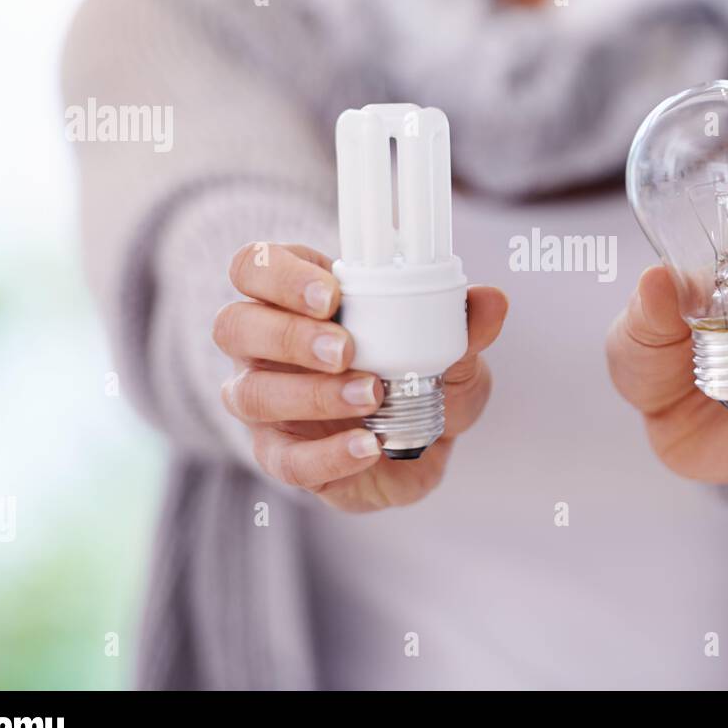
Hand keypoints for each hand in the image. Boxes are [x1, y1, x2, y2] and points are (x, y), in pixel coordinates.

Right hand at [213, 242, 507, 511]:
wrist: (421, 446)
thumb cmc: (421, 375)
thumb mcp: (453, 349)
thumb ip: (466, 326)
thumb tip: (491, 300)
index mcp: (296, 298)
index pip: (254, 268)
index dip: (279, 275)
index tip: (331, 293)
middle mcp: (265, 348)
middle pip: (235, 325)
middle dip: (288, 335)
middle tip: (345, 348)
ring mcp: (266, 402)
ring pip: (249, 393)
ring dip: (310, 394)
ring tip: (370, 395)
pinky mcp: (281, 455)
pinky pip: (283, 459)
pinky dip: (327, 453)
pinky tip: (368, 446)